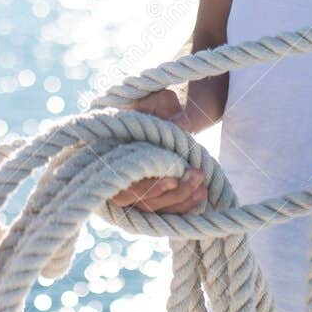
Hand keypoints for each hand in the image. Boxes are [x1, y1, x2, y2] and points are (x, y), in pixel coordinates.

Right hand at [111, 88, 209, 212]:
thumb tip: (181, 121)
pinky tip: (200, 196)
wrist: (162, 112)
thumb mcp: (157, 99)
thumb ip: (162, 107)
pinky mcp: (147, 198)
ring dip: (180, 201)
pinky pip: (162, 211)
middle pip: (141, 202)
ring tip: (202, 187)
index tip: (173, 179)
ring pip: (153, 209)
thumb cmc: (155, 104)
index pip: (124, 179)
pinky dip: (182, 206)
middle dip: (172, 194)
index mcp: (110, 152)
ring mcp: (131, 191)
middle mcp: (116, 177)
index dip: (148, 184)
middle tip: (197, 176)